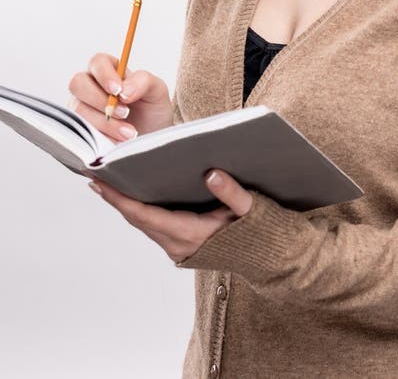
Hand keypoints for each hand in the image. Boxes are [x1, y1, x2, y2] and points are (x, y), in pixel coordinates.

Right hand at [67, 52, 173, 141]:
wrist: (151, 139)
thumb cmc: (151, 110)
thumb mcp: (157, 91)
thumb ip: (143, 81)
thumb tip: (124, 90)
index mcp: (110, 70)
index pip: (98, 62)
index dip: (104, 75)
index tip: (118, 90)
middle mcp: (91, 87)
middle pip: (78, 83)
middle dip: (100, 100)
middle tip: (125, 113)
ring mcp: (83, 109)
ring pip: (79, 111)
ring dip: (105, 123)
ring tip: (129, 132)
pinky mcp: (81, 131)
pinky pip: (81, 133)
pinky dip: (101, 138)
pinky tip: (118, 142)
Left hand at [87, 169, 253, 261]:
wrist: (267, 261)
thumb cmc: (259, 232)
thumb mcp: (250, 210)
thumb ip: (232, 193)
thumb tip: (211, 173)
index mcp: (189, 234)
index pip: (144, 215)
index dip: (119, 199)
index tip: (99, 183)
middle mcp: (177, 244)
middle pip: (137, 220)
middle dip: (115, 198)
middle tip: (94, 174)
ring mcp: (177, 248)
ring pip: (143, 224)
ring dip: (125, 204)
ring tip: (108, 181)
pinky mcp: (180, 246)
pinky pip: (153, 226)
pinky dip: (139, 210)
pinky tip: (134, 194)